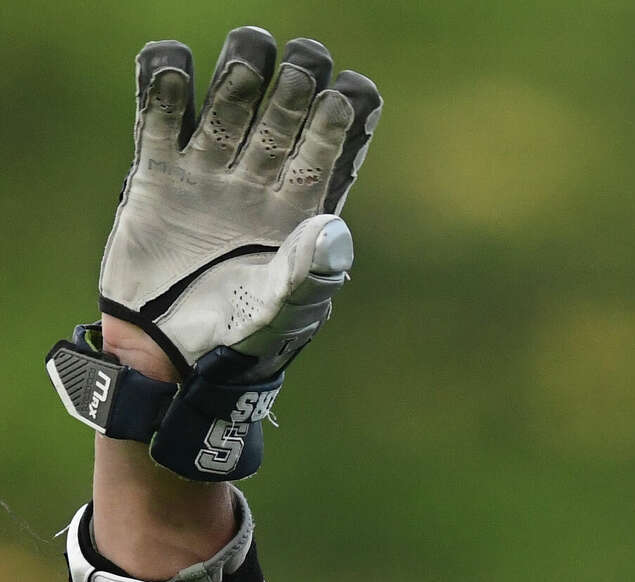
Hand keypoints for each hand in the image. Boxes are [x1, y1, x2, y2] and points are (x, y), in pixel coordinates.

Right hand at [99, 27, 379, 382]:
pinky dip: (165, 88)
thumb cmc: (238, 336)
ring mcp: (208, 174)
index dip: (341, 121)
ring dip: (240, 75)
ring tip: (251, 50)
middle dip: (295, 86)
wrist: (167, 352)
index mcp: (301, 211)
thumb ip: (307, 273)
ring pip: (228, 108)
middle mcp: (259, 184)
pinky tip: (174, 67)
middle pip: (281, 118)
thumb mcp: (280, 310)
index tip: (350, 94)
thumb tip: (335, 230)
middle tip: (305, 60)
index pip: (329, 153)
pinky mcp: (157, 174)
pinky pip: (161, 119)